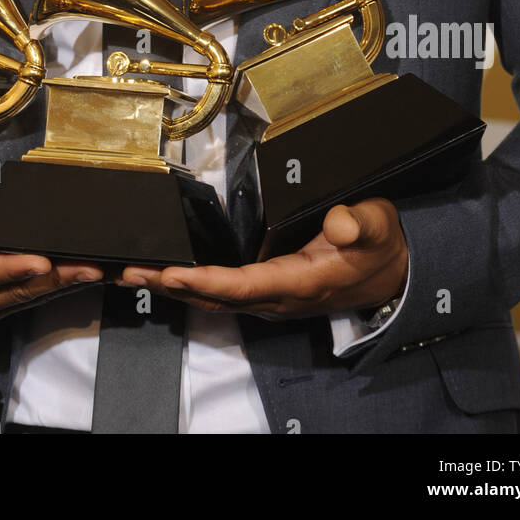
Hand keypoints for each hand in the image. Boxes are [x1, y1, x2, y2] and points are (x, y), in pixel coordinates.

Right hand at [0, 235, 102, 330]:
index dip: (10, 269)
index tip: (40, 260)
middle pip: (17, 290)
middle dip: (57, 278)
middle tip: (92, 264)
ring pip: (30, 295)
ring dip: (66, 282)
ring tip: (101, 267)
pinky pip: (30, 295)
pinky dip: (58, 283)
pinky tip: (83, 270)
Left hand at [119, 199, 407, 320]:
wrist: (392, 269)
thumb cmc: (379, 244)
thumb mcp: (376, 225)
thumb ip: (358, 223)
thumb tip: (337, 222)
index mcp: (300, 281)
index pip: (244, 285)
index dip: (205, 282)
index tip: (169, 273)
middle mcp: (278, 296)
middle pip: (215, 297)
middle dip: (170, 286)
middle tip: (128, 271)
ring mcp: (270, 296)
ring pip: (212, 297)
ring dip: (171, 287)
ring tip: (131, 272)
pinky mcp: (266, 288)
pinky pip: (221, 292)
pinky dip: (188, 284)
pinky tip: (164, 273)